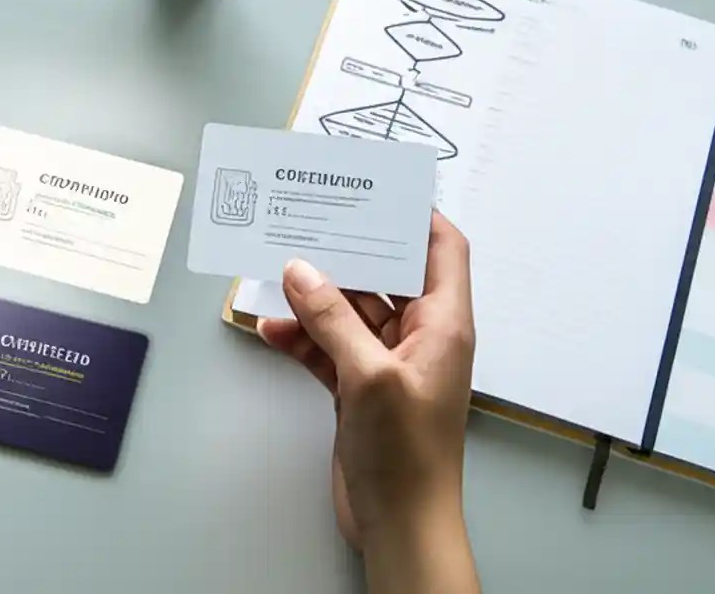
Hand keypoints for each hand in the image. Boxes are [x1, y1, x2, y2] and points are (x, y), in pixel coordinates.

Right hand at [258, 212, 477, 592]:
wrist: (401, 525)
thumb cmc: (408, 455)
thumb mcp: (370, 377)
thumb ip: (333, 320)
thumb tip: (300, 271)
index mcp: (443, 325)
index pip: (442, 250)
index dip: (417, 215)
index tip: (378, 189)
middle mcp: (418, 338)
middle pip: (385, 275)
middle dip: (347, 251)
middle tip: (310, 220)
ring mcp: (386, 364)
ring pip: (348, 311)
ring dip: (314, 297)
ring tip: (275, 271)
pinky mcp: (358, 390)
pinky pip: (327, 349)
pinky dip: (301, 338)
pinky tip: (271, 328)